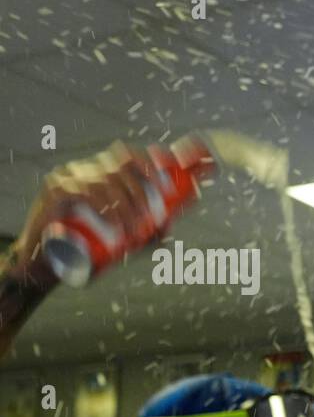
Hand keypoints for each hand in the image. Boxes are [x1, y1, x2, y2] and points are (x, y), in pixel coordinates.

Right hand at [8, 141, 181, 286]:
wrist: (44, 261)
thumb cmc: (82, 247)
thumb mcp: (117, 238)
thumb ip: (142, 233)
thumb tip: (166, 228)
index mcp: (96, 172)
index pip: (125, 155)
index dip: (148, 162)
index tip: (164, 182)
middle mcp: (82, 170)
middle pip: (120, 170)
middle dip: (142, 194)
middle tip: (151, 221)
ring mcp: (66, 178)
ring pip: (106, 184)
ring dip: (127, 209)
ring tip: (135, 233)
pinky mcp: (55, 192)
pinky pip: (87, 194)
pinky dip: (106, 210)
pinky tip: (115, 226)